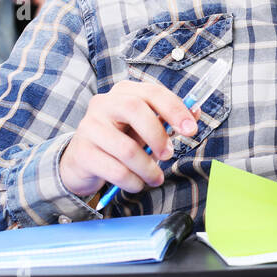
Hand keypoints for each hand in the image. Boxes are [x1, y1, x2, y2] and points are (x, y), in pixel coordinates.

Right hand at [58, 79, 198, 197]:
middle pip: (135, 109)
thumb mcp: (145, 127)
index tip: (191, 130)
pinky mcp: (82, 152)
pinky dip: (132, 181)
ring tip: (154, 178)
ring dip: (147, 168)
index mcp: (124, 92)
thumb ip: (168, 118)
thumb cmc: (120, 140)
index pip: (153, 93)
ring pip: (127, 148)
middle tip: (169, 155)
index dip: (175, 110)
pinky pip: (115, 170)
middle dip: (158, 136)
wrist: (81, 161)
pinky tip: (137, 183)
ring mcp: (89, 126)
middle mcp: (104, 103)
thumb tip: (195, 111)